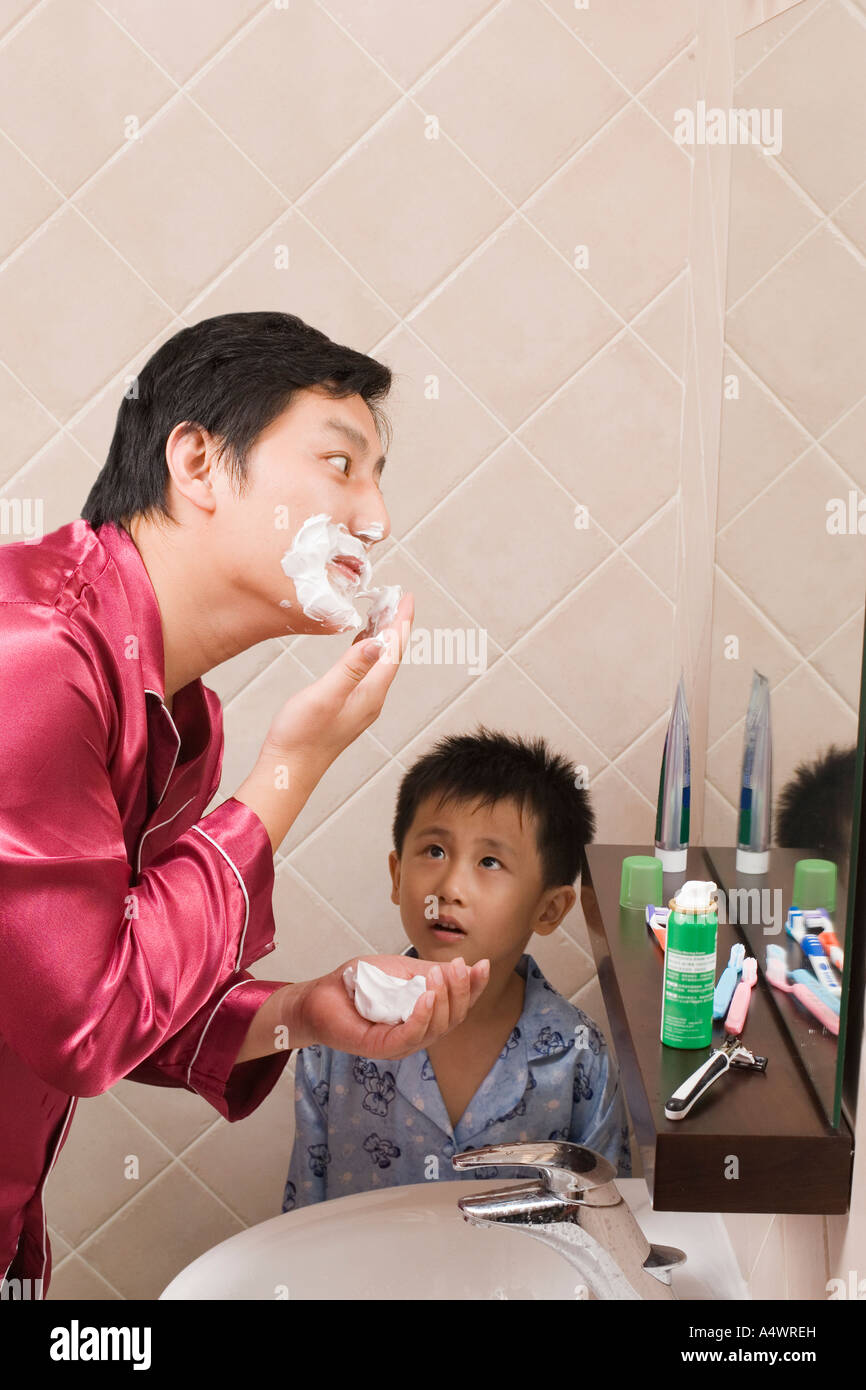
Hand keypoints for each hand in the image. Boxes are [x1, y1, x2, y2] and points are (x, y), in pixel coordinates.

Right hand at [263, 593, 413, 774]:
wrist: (288, 770)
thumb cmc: (301, 736)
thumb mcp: (325, 695)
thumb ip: (351, 668)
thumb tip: (379, 642)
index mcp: (370, 693)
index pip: (393, 651)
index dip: (400, 622)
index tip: (407, 596)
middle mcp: (372, 699)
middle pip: (391, 655)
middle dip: (394, 624)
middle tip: (394, 596)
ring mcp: (361, 704)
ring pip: (379, 662)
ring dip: (381, 636)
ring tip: (380, 610)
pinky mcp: (348, 707)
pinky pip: (366, 671)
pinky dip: (367, 651)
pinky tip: (361, 642)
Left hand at [290, 953, 490, 1059]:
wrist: (321, 993)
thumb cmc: (359, 983)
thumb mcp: (402, 970)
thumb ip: (431, 972)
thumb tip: (464, 967)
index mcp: (426, 1016)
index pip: (459, 1006)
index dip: (474, 988)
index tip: (483, 965)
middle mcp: (418, 1033)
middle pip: (453, 1019)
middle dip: (461, 992)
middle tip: (458, 968)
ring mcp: (400, 1043)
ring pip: (436, 1029)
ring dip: (443, 1000)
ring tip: (439, 976)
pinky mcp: (381, 1048)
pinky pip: (410, 1036)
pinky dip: (422, 1016)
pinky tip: (425, 996)